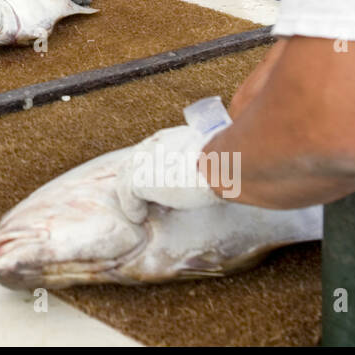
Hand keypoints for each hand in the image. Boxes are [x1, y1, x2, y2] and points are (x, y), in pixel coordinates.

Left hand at [114, 107, 228, 221]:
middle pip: (134, 161)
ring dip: (133, 195)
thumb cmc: (227, 160)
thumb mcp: (215, 155)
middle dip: (134, 176)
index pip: (153, 149)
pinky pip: (128, 196)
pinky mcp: (138, 179)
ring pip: (127, 177)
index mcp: (173, 137)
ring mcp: (144, 161)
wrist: (221, 163)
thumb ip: (206, 159)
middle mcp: (154, 145)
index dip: (152, 165)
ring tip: (142, 209)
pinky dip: (133, 208)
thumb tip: (217, 172)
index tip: (155, 177)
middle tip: (141, 194)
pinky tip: (140, 217)